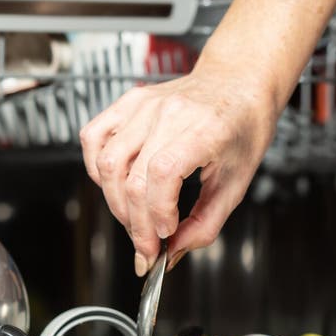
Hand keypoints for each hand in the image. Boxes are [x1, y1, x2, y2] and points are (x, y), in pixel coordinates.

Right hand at [79, 60, 277, 274]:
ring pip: (107, 163)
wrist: (238, 82)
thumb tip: (172, 253)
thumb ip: (204, 225)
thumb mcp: (236, 184)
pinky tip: (115, 185)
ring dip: (115, 204)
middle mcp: (169, 112)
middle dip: (136, 224)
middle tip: (147, 245)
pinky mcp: (127, 103)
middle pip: (131, 179)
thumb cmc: (242, 127)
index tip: (166, 236)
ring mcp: (144, 105)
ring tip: (134, 219)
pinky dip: (97, 170)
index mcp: (204, 128)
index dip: (157, 213)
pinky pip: (93, 138)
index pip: (162, 174)